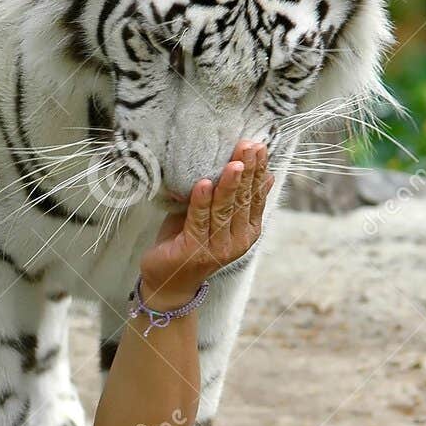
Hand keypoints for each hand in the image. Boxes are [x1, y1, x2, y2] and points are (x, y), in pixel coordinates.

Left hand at [140, 141, 272, 309]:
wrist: (167, 279)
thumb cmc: (190, 240)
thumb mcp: (214, 215)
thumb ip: (232, 197)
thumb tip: (254, 168)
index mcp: (247, 231)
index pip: (256, 196)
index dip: (258, 171)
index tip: (259, 146)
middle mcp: (237, 241)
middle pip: (243, 200)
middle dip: (247, 171)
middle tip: (249, 146)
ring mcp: (217, 249)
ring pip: (224, 210)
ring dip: (229, 185)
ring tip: (233, 163)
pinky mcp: (194, 251)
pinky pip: (199, 221)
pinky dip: (201, 202)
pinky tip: (204, 183)